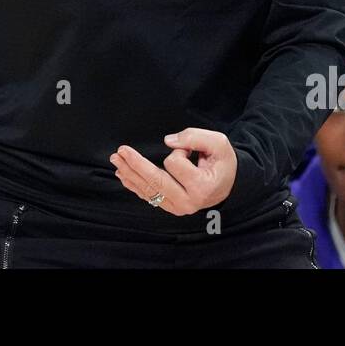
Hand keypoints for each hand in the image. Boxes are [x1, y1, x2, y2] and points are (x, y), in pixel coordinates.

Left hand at [110, 127, 237, 215]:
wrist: (228, 184)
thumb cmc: (223, 162)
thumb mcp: (218, 143)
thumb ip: (194, 137)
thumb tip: (168, 141)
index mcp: (201, 187)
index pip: (175, 164)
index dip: (179, 150)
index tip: (189, 150)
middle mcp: (188, 201)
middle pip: (155, 181)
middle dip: (135, 165)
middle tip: (119, 152)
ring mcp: (178, 207)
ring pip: (148, 190)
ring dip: (129, 174)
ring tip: (116, 161)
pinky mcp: (170, 207)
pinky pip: (148, 196)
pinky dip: (134, 185)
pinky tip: (123, 175)